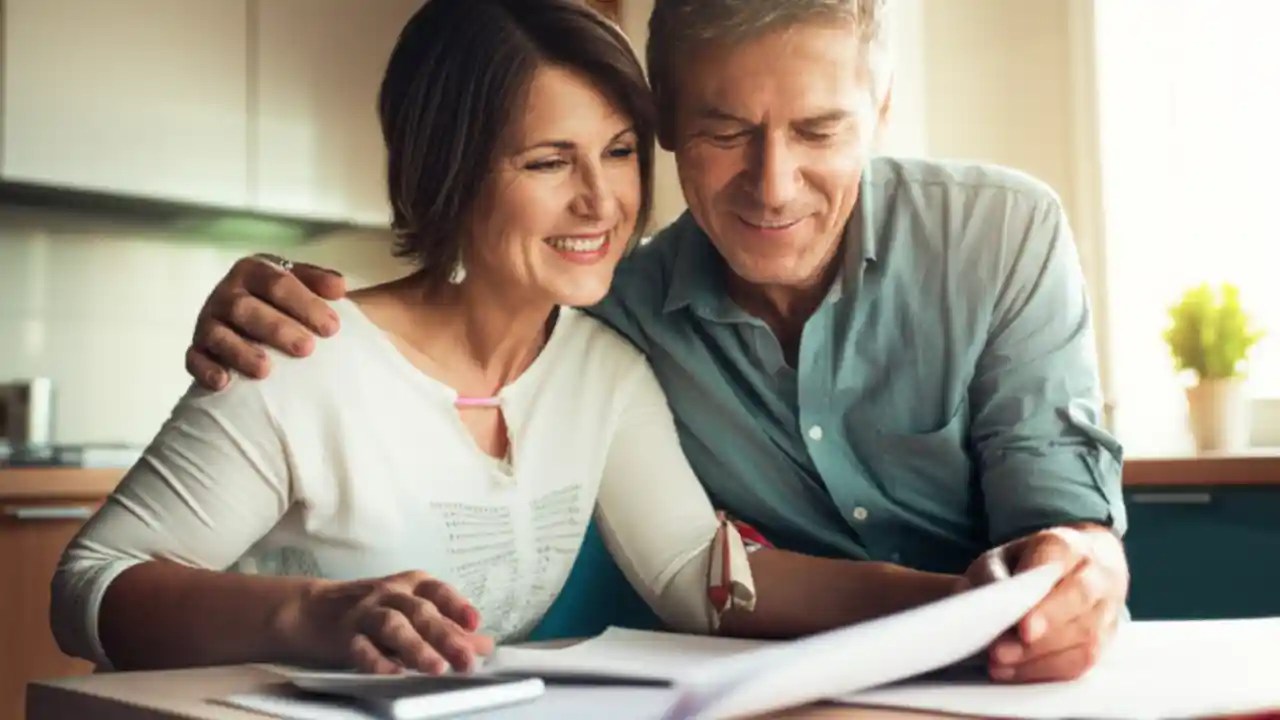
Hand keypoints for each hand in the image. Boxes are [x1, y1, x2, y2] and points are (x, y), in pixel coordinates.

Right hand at [186, 255, 346, 389]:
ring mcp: (208, 321)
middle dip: (277, 329)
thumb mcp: (305, 286)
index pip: (277, 283)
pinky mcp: (197, 349)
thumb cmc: (289, 304)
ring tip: (266, 370)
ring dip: (241, 352)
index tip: (332, 327)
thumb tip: (339, 287)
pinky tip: (224, 383)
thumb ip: (321, 282)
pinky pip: (194, 358)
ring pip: (218, 334)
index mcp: (254, 271)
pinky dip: (206, 370)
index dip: (304, 303)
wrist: (260, 322)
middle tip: (307, 349)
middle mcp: (227, 293)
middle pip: (246, 308)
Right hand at [292, 570, 494, 675]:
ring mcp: (366, 614)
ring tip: (436, 668)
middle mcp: (390, 595)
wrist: (311, 610)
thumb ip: (446, 627)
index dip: (457, 606)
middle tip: (466, 661)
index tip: (475, 624)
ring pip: (393, 626)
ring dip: (416, 647)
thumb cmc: (374, 611)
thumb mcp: (411, 613)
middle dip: (446, 636)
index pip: (438, 591)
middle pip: (420, 611)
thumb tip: (486, 646)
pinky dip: (377, 661)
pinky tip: (393, 673)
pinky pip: (361, 648)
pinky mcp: (344, 637)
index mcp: (411, 585)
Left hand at [960, 525, 1128, 682]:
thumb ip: (991, 575)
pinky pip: (1082, 661)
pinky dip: (1046, 670)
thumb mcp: (1003, 558)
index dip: (1041, 589)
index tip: (1022, 622)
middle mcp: (1095, 573)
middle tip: (1007, 646)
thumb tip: (984, 604)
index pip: (1057, 559)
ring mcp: (1107, 607)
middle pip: (1079, 597)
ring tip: (1000, 661)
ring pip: (1083, 635)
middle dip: (1045, 624)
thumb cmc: (1033, 564)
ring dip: (1039, 655)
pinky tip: (1016, 670)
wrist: (1081, 566)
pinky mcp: (1106, 639)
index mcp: (1067, 544)